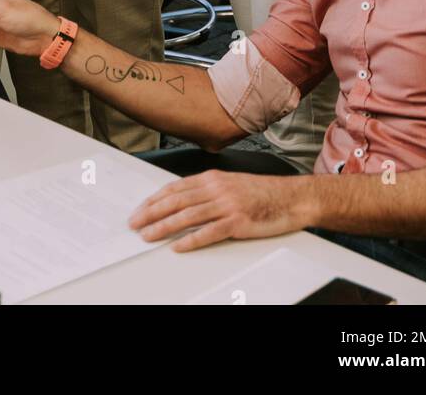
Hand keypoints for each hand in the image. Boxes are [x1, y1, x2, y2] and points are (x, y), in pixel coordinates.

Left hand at [128, 170, 310, 251]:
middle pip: (176, 201)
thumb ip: (207, 190)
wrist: (291, 197)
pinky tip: (178, 247)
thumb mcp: (230, 184)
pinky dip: (191, 240)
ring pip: (188, 216)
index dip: (154, 199)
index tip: (139, 209)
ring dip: (164, 226)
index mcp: (212, 178)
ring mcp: (227, 205)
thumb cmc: (261, 192)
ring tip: (148, 235)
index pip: (175, 188)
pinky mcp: (238, 222)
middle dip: (151, 212)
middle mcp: (216, 189)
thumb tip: (181, 200)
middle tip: (134, 223)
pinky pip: (210, 232)